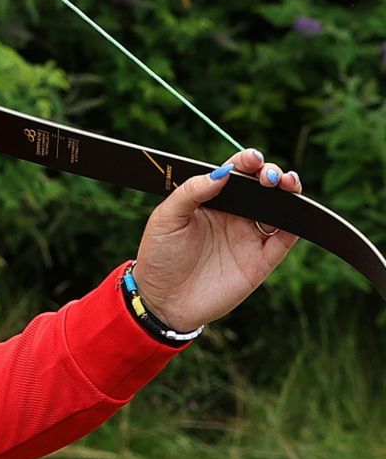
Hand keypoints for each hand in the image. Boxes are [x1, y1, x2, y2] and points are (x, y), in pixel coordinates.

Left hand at [133, 149, 301, 332]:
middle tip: (268, 175)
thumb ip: (191, 193)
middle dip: (271, 174)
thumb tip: (223, 173)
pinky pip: (286, 238)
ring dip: (288, 193)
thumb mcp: (166, 219)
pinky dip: (299, 223)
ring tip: (285, 184)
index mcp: (211, 201)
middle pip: (262, 187)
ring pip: (280, 209)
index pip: (234, 174)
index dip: (246, 162)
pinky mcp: (261, 260)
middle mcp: (234, 215)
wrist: (163, 300)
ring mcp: (249, 237)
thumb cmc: (159, 255)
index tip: (251, 158)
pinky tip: (298, 212)